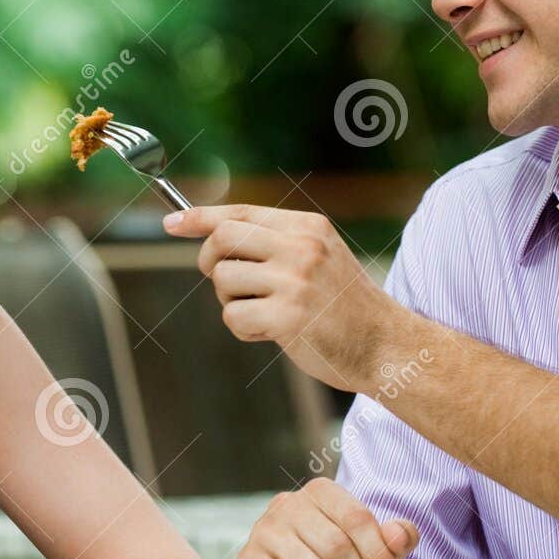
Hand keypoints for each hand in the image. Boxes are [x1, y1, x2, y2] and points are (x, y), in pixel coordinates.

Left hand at [162, 205, 399, 392]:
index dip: (201, 216)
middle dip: (210, 262)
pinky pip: (233, 315)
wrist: (385, 346)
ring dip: (232, 301)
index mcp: (309, 227)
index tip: (172, 223)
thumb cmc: (346, 308)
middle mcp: (301, 246)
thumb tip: (214, 240)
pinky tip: (271, 334)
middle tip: (228, 284)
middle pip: (223, 238)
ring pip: (224, 279)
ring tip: (265, 313)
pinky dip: (243, 329)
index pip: (242, 211)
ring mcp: (295, 279)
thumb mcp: (320, 259)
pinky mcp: (288, 315)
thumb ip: (278, 244)